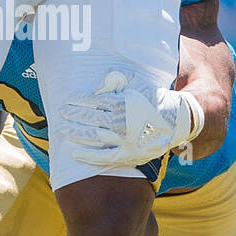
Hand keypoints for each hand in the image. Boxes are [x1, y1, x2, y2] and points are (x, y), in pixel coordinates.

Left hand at [60, 70, 203, 169]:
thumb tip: (98, 84)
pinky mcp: (127, 154)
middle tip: (60, 113)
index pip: (93, 101)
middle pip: (89, 118)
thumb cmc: (152, 98)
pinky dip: (87, 156)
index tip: (67, 100)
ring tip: (62, 129)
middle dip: (72, 115)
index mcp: (122, 102)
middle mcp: (120, 121)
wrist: (175, 121)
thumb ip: (116, 79)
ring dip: (75, 132)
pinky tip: (74, 154)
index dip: (77, 100)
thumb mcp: (137, 81)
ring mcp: (123, 139)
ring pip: (92, 137)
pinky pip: (103, 157)